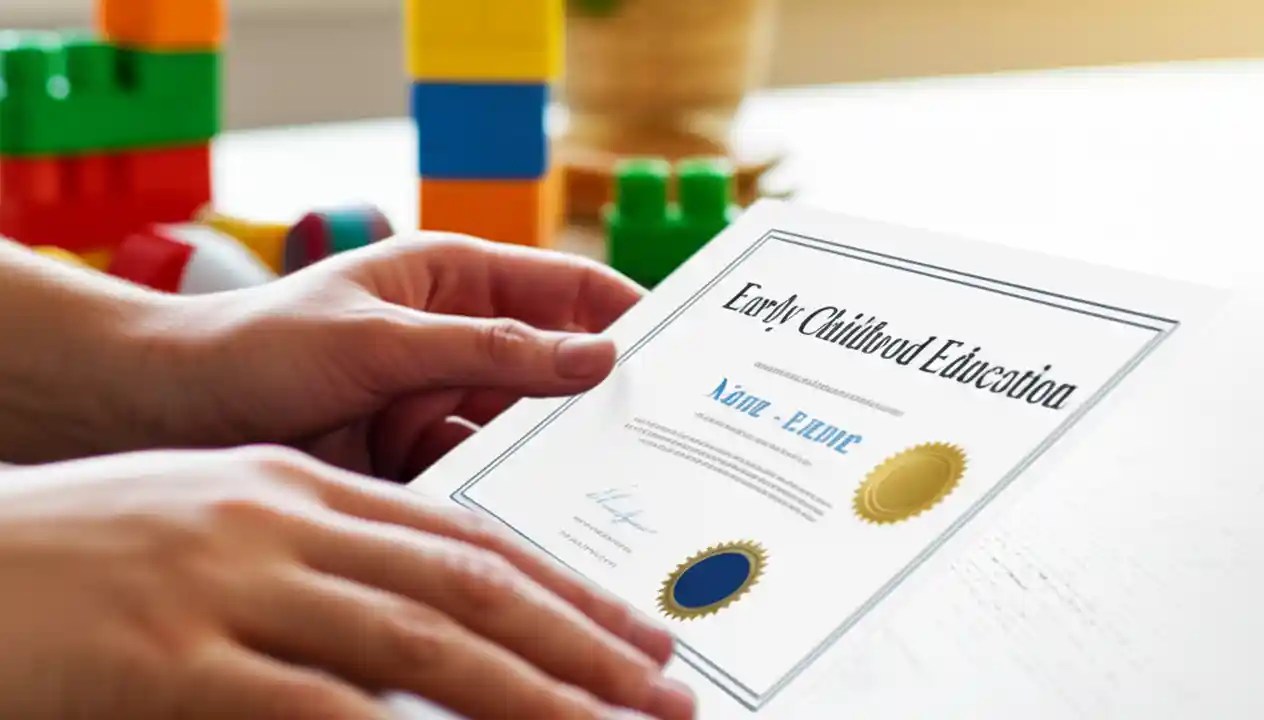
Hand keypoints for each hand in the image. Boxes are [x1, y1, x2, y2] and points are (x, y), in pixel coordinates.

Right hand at [0, 446, 691, 718]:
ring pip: (422, 643)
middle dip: (584, 645)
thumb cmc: (82, 553)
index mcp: (299, 488)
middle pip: (471, 588)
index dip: (565, 589)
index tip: (638, 632)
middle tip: (668, 691)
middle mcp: (284, 522)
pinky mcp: (172, 658)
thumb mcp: (217, 533)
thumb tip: (420, 621)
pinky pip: (318, 707)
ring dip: (534, 695)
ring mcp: (230, 585)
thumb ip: (322, 565)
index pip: (468, 538)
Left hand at [149, 235, 642, 479]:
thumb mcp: (378, 340)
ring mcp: (438, 400)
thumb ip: (488, 350)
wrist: (161, 416)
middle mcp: (457, 338)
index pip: (567, 289)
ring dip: (556, 458)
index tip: (689, 354)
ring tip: (616, 494)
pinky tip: (539, 525)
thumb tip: (597, 356)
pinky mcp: (415, 459)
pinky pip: (482, 475)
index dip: (629, 314)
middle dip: (602, 402)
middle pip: (555, 368)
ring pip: (523, 431)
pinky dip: (506, 495)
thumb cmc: (254, 346)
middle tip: (666, 444)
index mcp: (454, 278)